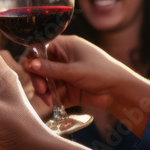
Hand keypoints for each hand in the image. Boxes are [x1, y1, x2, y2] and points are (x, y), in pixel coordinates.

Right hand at [23, 36, 149, 135]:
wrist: (120, 92)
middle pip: (40, 66)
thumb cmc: (103, 72)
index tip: (31, 70)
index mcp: (66, 46)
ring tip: (48, 99)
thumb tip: (28, 64)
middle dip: (38, 78)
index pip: (41, 47)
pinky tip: (52, 103)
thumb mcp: (74, 71)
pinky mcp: (67, 89)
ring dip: (43, 90)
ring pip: (45, 81)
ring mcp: (64, 75)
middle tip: (41, 90)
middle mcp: (63, 59)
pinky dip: (50, 98)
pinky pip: (52, 93)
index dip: (34, 58)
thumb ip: (50, 69)